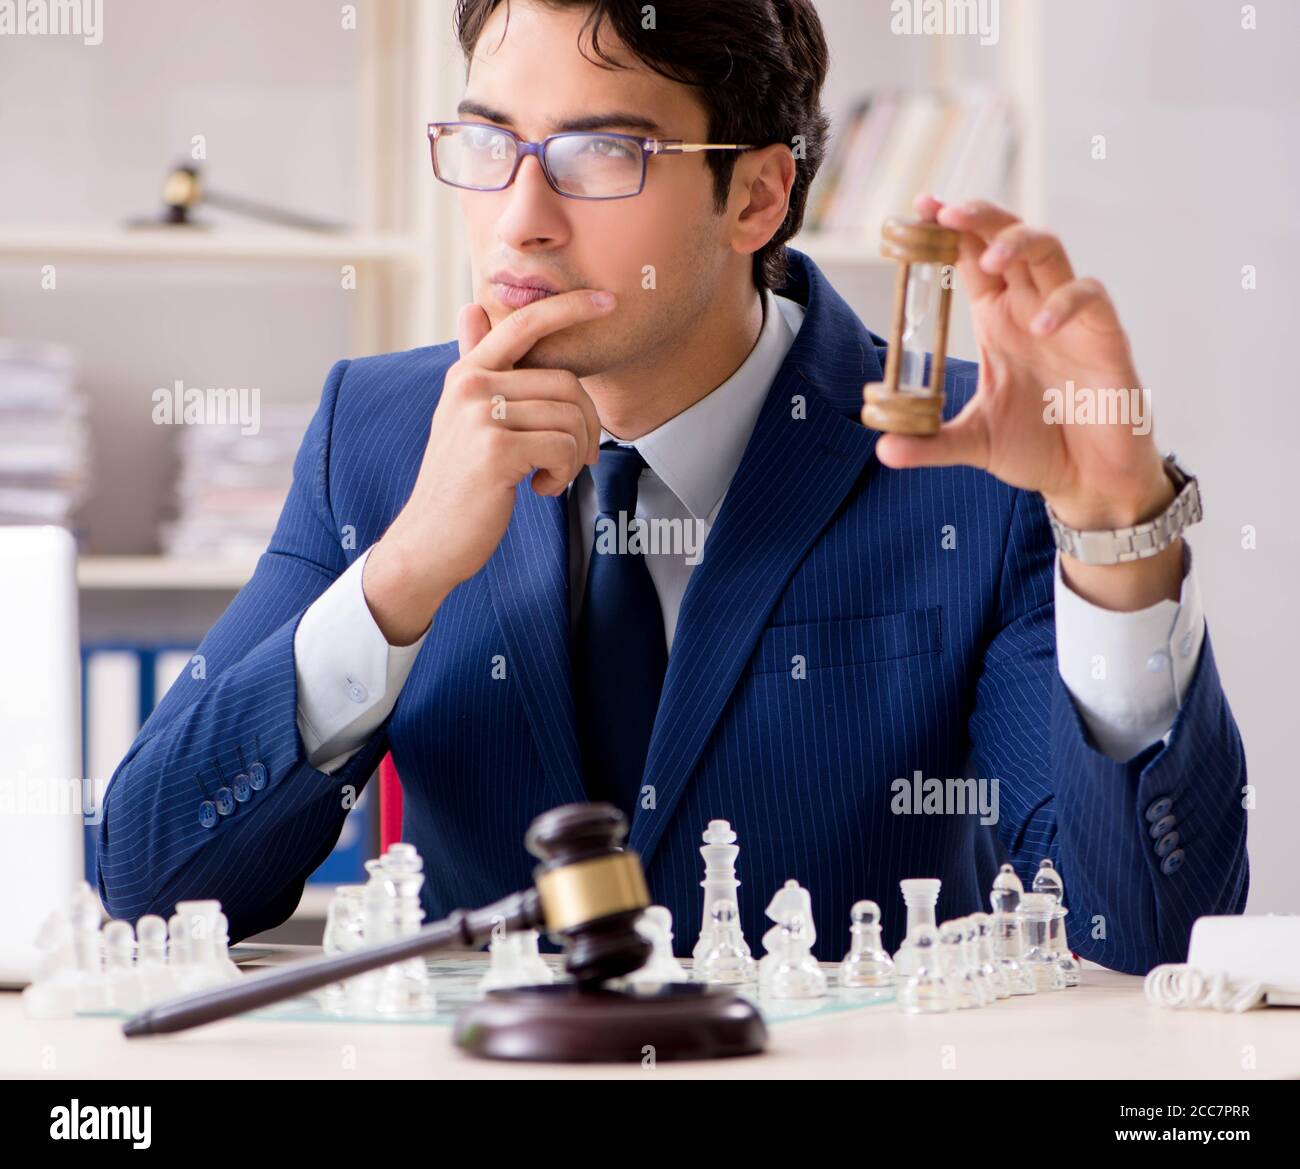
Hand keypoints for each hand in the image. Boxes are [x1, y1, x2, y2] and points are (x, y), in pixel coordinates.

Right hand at [363, 289, 614, 642]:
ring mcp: (480, 415)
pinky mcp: (495, 449)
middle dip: (587, 427)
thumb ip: (475, 365)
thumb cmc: (460, 483)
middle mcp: (471, 384)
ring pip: (571, 419)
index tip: (608, 301)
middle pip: (568, 384)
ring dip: (573, 458)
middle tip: (574, 460)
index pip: (526, 324)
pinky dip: (563, 475)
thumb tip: (471, 308)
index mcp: (469, 372)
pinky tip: (539, 489)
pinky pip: (563, 448)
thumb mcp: (463, 417)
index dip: (570, 308)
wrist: (430, 540)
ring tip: (546, 477)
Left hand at [869, 195, 1180, 609]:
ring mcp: (1070, 319)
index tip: (920, 207)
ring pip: (1051, 252)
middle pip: (1009, 238)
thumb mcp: (973, 444)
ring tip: (992, 257)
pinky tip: (1041, 324)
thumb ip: (928, 443)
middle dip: (980, 217)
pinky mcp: (1105, 338)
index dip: (949, 231)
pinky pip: (1090, 299)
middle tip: (946, 212)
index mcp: (998, 321)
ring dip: (1020, 243)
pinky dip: (1067, 303)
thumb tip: (882, 447)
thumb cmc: (1039, 447)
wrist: (1090, 478)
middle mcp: (1031, 309)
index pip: (972, 259)